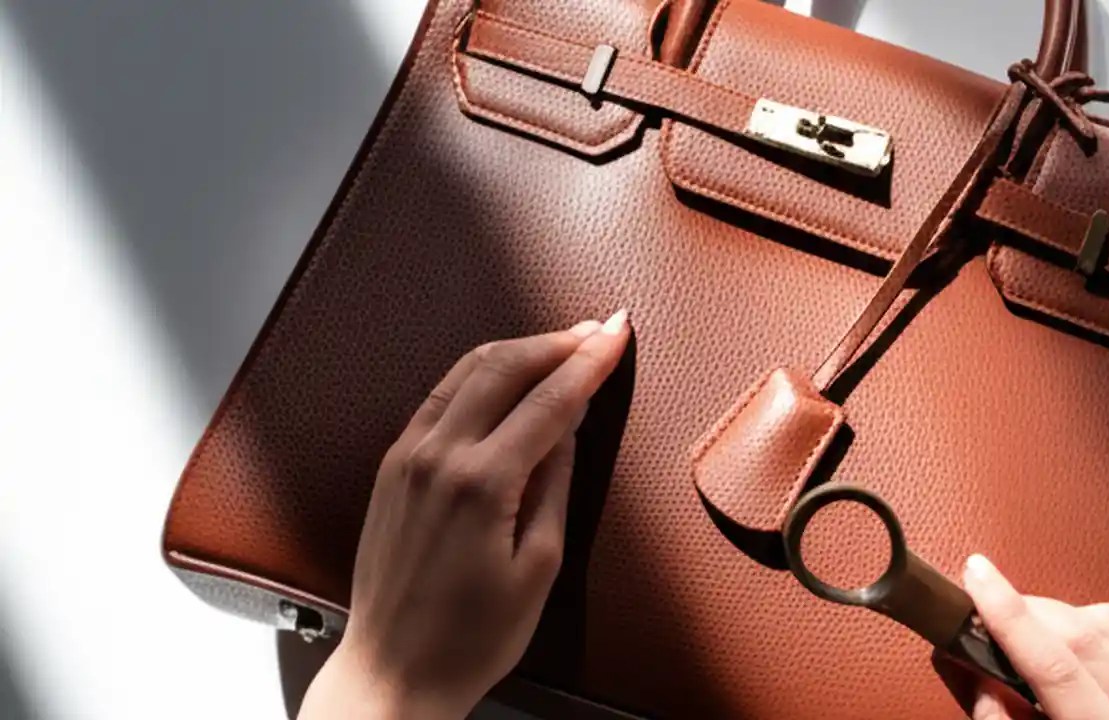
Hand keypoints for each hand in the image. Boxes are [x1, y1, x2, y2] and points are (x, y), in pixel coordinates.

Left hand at [299, 311, 631, 719]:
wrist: (391, 672)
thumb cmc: (470, 638)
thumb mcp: (539, 567)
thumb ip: (555, 486)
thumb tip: (569, 427)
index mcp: (481, 483)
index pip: (550, 399)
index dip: (590, 361)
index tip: (618, 334)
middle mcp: (437, 456)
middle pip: (504, 367)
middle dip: (556, 342)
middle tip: (597, 331)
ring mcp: (407, 456)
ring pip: (465, 371)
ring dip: (517, 349)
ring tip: (559, 344)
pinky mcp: (391, 466)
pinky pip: (438, 397)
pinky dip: (478, 374)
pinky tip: (503, 375)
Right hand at [938, 554, 1108, 719]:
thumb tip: (969, 672)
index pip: (1057, 667)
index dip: (1011, 616)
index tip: (976, 575)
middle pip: (1083, 637)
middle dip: (1022, 611)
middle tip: (974, 606)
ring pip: (1107, 627)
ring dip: (1049, 616)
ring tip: (1010, 630)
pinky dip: (1081, 626)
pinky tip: (1055, 642)